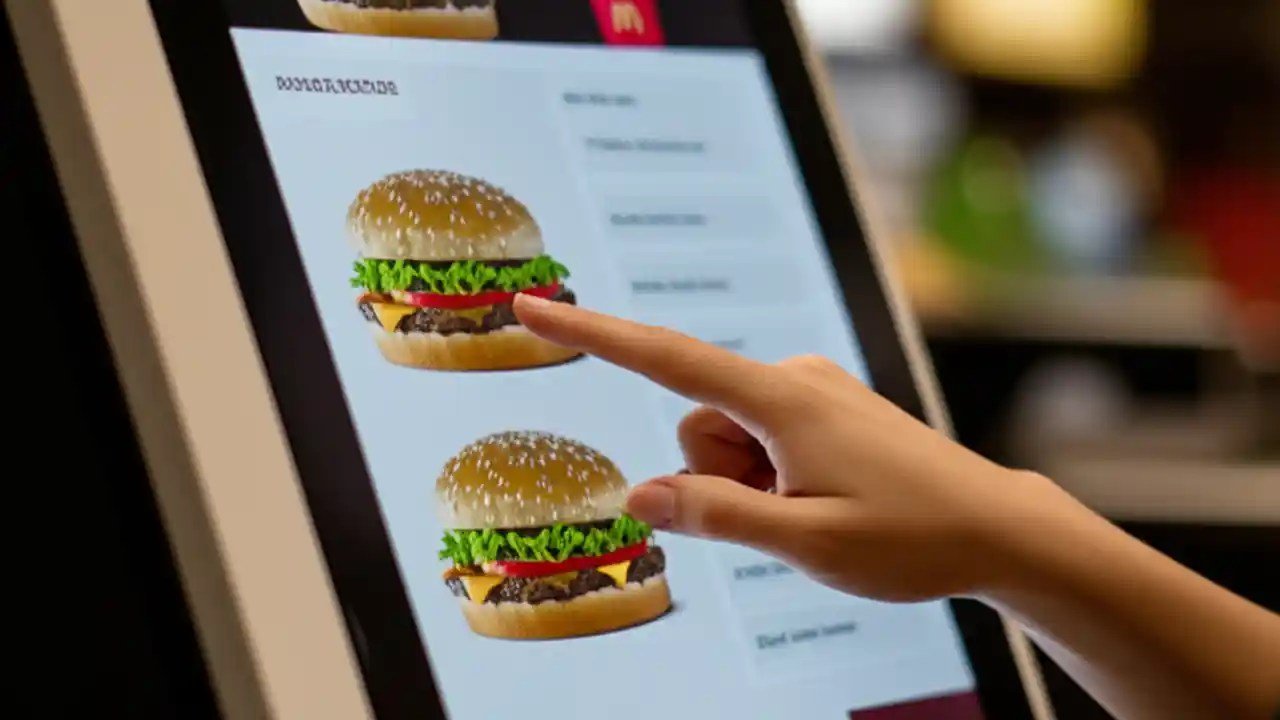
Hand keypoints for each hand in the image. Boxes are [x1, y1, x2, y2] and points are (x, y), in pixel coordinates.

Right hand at [514, 295, 1085, 601]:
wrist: (995, 528)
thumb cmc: (911, 537)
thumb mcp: (806, 541)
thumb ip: (716, 517)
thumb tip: (639, 495)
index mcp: (783, 399)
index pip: (665, 360)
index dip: (592, 334)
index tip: (534, 307)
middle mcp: (793, 380)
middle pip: (698, 429)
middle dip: (722, 481)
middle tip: (793, 515)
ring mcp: (810, 392)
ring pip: (728, 444)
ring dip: (750, 486)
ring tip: (818, 510)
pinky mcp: (822, 408)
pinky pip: (760, 443)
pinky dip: (772, 479)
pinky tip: (828, 500)